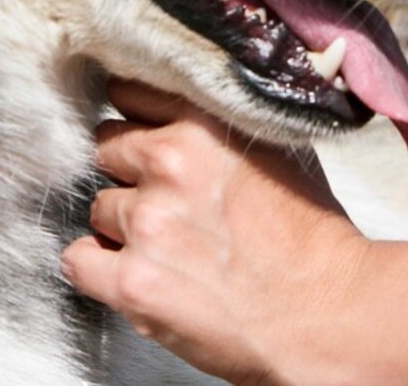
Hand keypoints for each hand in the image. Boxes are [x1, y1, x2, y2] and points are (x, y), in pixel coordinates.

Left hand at [61, 80, 370, 385]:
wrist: (328, 314)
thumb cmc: (312, 237)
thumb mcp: (277, 148)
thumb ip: (220, 123)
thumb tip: (183, 110)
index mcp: (203, 123)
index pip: (127, 93)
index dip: (139, 120)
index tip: (147, 138)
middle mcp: (168, 165)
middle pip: (106, 148)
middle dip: (130, 174)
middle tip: (166, 202)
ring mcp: (147, 223)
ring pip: (98, 207)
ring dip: (123, 225)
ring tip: (167, 247)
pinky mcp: (132, 281)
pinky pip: (79, 260)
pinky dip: (98, 268)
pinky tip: (133, 273)